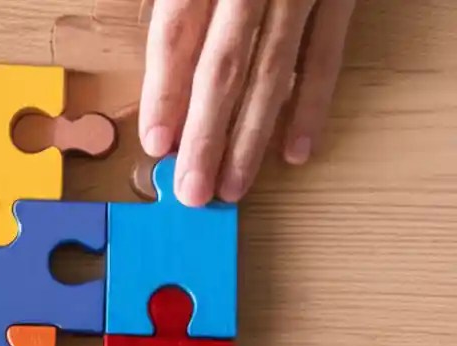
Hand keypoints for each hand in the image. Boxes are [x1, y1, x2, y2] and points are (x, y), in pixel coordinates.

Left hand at [139, 0, 354, 205]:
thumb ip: (179, 12)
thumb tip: (162, 87)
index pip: (175, 35)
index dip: (163, 92)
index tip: (155, 145)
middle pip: (222, 68)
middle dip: (204, 136)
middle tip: (191, 191)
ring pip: (273, 72)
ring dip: (250, 137)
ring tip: (232, 187)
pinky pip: (325, 57)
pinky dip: (312, 106)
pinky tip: (295, 152)